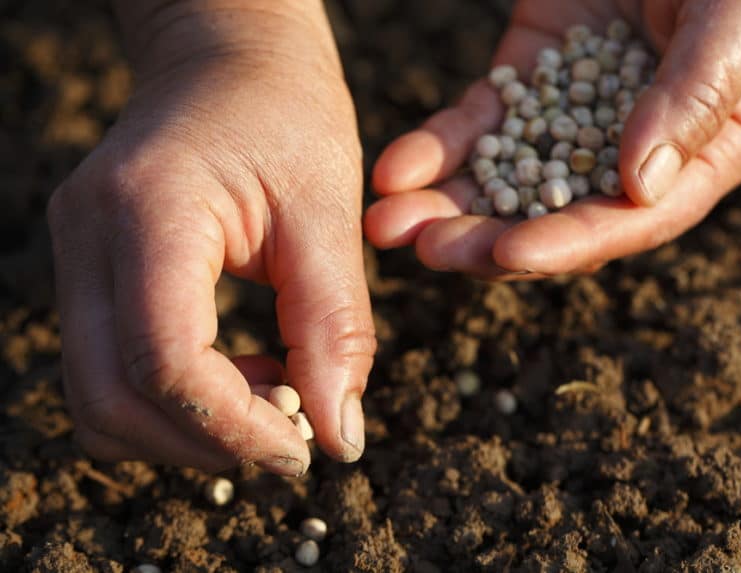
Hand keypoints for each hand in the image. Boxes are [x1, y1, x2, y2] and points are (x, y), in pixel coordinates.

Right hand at [47, 2, 374, 476]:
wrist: (229, 60)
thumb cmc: (287, 115)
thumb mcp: (328, 213)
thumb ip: (335, 328)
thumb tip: (340, 437)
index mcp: (148, 210)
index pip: (162, 359)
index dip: (233, 426)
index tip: (305, 450)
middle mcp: (86, 237)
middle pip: (110, 398)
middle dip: (205, 445)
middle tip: (292, 441)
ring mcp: (73, 255)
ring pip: (97, 399)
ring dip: (185, 431)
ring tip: (271, 401)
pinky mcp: (89, 272)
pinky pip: (109, 371)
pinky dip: (172, 403)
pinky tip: (240, 374)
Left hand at [365, 0, 740, 278]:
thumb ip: (697, 96)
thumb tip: (640, 185)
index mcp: (702, 156)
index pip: (630, 220)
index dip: (569, 243)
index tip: (509, 254)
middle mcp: (631, 151)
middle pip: (553, 215)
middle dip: (485, 239)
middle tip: (426, 250)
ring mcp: (573, 116)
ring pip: (504, 178)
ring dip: (446, 207)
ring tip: (387, 226)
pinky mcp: (528, 75)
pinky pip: (479, 123)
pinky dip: (437, 148)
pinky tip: (395, 170)